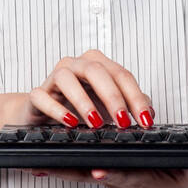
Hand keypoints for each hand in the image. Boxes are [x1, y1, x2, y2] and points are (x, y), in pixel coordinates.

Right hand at [6, 48, 154, 130]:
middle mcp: (76, 65)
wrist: (43, 111)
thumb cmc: (78, 105)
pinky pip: (43, 96)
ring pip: (67, 77)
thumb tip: (150, 111)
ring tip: (96, 123)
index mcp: (97, 64)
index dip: (136, 97)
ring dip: (84, 100)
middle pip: (97, 71)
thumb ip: (129, 104)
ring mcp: (54, 77)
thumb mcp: (107, 105)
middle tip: (123, 121)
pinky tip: (70, 122)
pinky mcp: (37, 94)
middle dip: (113, 96)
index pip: (121, 74)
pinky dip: (57, 109)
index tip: (145, 120)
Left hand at [18, 166, 187, 187]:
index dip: (111, 174)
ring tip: (33, 164)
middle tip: (44, 168)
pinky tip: (43, 164)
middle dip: (68, 172)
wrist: (183, 186)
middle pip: (92, 175)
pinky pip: (82, 166)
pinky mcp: (108, 168)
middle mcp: (122, 177)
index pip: (125, 175)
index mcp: (141, 176)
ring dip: (59, 169)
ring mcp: (112, 174)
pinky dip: (63, 165)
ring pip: (81, 171)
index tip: (99, 171)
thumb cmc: (186, 176)